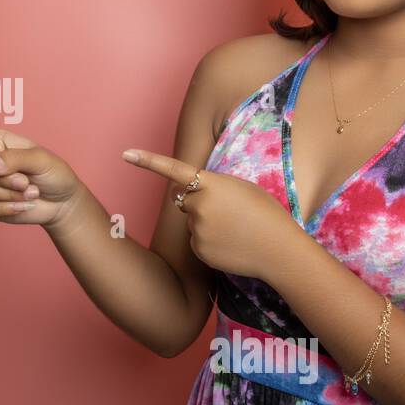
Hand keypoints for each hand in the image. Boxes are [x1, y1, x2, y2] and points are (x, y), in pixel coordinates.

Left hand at [121, 148, 300, 278]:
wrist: (279, 249)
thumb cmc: (267, 215)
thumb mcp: (243, 189)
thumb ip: (216, 187)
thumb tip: (194, 197)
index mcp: (211, 183)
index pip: (174, 170)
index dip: (148, 161)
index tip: (126, 154)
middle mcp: (199, 205)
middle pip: (186, 199)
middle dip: (200, 203)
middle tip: (230, 213)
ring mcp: (197, 229)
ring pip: (192, 222)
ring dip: (207, 224)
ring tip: (235, 230)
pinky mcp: (198, 250)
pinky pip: (196, 242)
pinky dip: (209, 243)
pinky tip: (230, 245)